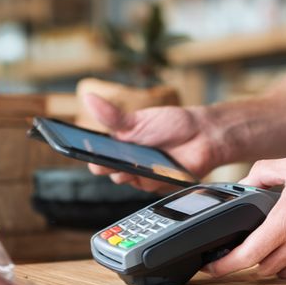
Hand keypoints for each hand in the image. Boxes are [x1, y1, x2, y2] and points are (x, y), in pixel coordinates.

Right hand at [82, 93, 220, 192]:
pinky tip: (155, 168)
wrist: (204, 135)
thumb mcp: (139, 119)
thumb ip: (112, 115)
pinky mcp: (157, 185)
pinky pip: (147, 187)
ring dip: (127, 171)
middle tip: (109, 156)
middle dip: (105, 164)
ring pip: (124, 180)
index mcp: (118, 146)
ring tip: (135, 160)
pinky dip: (148, 178)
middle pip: (105, 170)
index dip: (86, 152)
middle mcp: (126, 163)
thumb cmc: (171, 124)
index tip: (82, 147)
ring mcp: (141, 176)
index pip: (93, 153)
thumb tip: (88, 98)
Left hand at [205, 157, 285, 279]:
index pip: (247, 254)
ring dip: (272, 262)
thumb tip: (244, 183)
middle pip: (260, 266)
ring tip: (277, 241)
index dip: (224, 264)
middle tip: (250, 243)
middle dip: (250, 257)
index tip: (210, 267)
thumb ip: (262, 172)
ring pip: (280, 272)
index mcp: (285, 223)